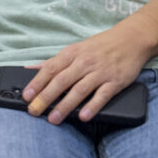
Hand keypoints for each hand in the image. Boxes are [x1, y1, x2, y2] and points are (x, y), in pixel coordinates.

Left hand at [21, 20, 154, 123]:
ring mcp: (100, 72)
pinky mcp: (115, 81)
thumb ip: (54, 62)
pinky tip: (83, 116)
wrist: (130, 39)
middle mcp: (84, 62)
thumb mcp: (75, 49)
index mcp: (71, 54)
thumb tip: (30, 69)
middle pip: (61, 81)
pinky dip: (92, 106)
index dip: (37, 83)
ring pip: (79, 90)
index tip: (26, 96)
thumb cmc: (99, 46)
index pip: (50, 69)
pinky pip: (102, 95)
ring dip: (65, 105)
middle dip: (46, 97)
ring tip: (54, 119)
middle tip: (34, 111)